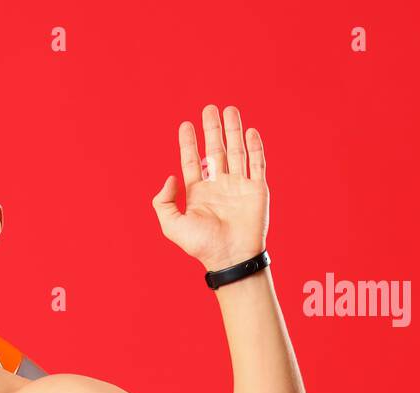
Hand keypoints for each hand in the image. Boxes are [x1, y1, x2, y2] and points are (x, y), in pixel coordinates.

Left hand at [151, 104, 268, 272]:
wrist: (231, 257)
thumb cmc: (201, 245)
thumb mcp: (171, 225)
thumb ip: (163, 202)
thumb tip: (169, 177)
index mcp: (198, 193)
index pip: (191, 161)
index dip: (188, 143)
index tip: (185, 124)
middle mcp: (218, 186)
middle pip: (215, 150)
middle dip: (212, 129)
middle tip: (208, 108)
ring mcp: (238, 186)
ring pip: (236, 151)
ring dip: (233, 131)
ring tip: (229, 110)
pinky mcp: (257, 189)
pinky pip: (256, 163)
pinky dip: (254, 147)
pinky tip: (250, 131)